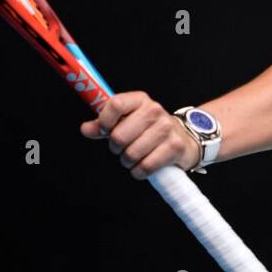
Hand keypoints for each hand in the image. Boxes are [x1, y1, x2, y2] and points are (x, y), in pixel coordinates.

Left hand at [80, 91, 200, 179]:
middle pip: (119, 136)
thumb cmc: (150, 130)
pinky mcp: (175, 147)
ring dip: (128, 161)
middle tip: (123, 148)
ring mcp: (166, 128)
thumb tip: (86, 129)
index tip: (105, 131)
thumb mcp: (127, 121)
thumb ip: (104, 125)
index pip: (115, 105)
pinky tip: (143, 166)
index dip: (104, 122)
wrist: (185, 138)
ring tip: (135, 157)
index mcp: (140, 100)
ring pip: (131, 154)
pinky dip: (139, 172)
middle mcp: (154, 110)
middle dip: (116, 148)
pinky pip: (145, 166)